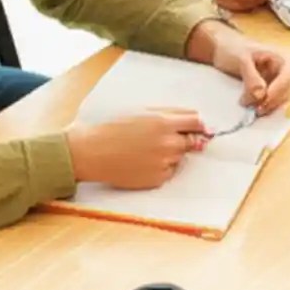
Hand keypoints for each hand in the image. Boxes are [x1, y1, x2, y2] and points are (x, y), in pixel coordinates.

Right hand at [67, 112, 208, 188]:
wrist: (91, 152)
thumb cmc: (113, 128)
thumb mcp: (141, 111)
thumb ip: (171, 114)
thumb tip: (198, 121)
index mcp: (163, 122)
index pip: (197, 121)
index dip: (197, 124)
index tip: (195, 127)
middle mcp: (168, 143)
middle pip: (191, 141)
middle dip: (181, 139)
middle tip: (157, 139)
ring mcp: (164, 162)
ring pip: (179, 156)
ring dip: (169, 154)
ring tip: (143, 150)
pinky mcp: (158, 178)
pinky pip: (169, 171)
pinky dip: (160, 167)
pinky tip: (140, 162)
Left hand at [186, 21, 289, 114]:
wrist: (222, 50)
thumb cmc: (234, 49)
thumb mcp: (242, 59)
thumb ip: (252, 77)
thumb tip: (260, 95)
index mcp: (283, 60)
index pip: (286, 79)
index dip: (276, 91)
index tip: (263, 100)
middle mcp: (284, 73)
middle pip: (284, 93)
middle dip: (270, 102)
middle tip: (253, 109)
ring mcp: (277, 84)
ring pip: (278, 101)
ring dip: (265, 108)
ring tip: (248, 107)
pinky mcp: (268, 93)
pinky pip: (269, 104)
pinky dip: (261, 108)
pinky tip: (251, 109)